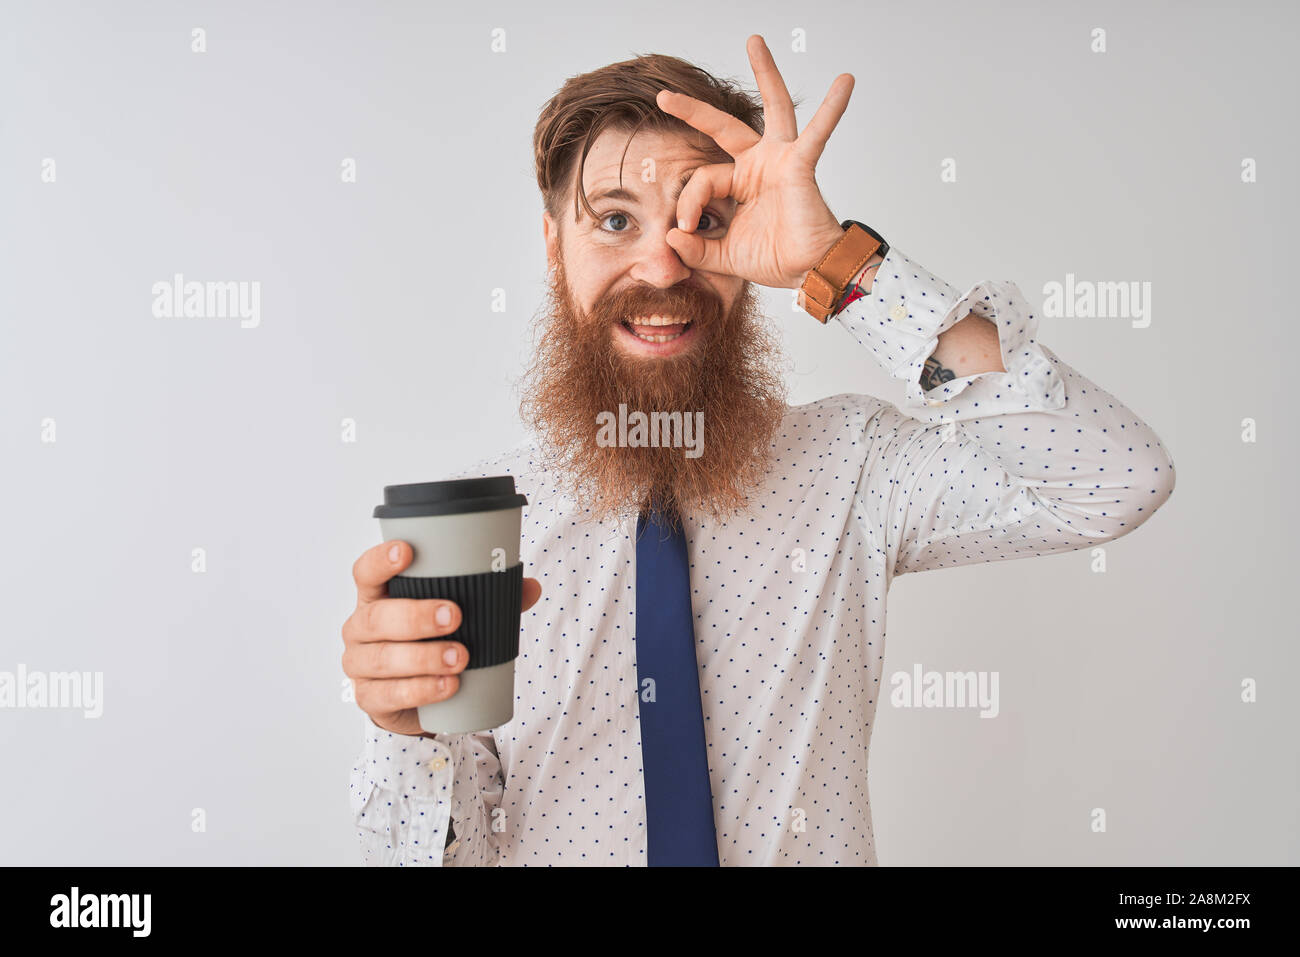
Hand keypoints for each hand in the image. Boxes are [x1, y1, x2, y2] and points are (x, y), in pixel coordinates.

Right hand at [342, 539, 542, 736]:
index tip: (406, 552)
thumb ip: (492, 599)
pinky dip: (420, 690)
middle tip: (454, 616)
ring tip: (460, 657)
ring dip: (424, 657)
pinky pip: (389, 694)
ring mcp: (361, 665)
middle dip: (416, 616)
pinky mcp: (370, 698)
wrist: (416, 697)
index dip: (380, 561)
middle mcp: (361, 628)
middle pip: (377, 618)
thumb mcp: (456, 618)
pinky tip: (446, 685)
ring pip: (384, 659)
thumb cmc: (431, 642)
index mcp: (377, 598)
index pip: (366, 573)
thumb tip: (530, 587)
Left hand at [656, 34, 853, 289]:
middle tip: (664, 96)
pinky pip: (818, 132)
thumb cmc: (774, 259)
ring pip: (773, 108)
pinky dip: (832, 108)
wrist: (808, 272)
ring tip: (754, 42)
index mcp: (739, 183)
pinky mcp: (800, 165)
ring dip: (765, 74)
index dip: (688, 203)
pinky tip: (845, 81)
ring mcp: (780, 161)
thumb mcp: (722, 256)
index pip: (703, 179)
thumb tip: (668, 237)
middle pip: (723, 128)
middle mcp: (758, 165)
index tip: (685, 228)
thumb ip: (695, 248)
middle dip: (693, 111)